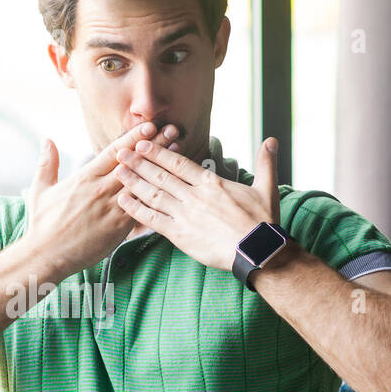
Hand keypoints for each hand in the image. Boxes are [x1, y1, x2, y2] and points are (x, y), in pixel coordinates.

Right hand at [22, 121, 179, 277]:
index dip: (133, 137)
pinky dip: (156, 196)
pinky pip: (141, 208)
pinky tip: (172, 188)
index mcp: (84, 177)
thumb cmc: (42, 224)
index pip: (113, 151)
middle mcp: (100, 189)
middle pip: (134, 163)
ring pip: (142, 183)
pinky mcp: (118, 227)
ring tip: (178, 153)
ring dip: (161, 167)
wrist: (46, 255)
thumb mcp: (40, 189)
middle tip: (173, 130)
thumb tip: (47, 140)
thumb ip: (47, 164)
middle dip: (155, 146)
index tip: (150, 125)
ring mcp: (111, 208)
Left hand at [112, 136, 280, 271]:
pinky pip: (153, 220)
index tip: (142, 143)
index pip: (178, 163)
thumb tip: (272, 140)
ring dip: (134, 182)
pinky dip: (137, 210)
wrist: (257, 251)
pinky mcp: (180, 235)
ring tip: (117, 172)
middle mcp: (194, 196)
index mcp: (210, 183)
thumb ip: (265, 162)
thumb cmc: (263, 222)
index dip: (157, 152)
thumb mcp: (267, 188)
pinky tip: (123, 201)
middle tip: (120, 152)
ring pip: (154, 194)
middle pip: (160, 176)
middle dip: (138, 163)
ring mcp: (185, 215)